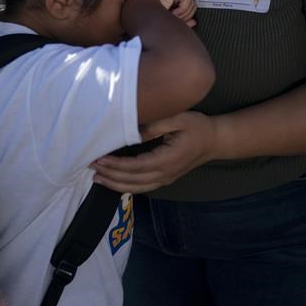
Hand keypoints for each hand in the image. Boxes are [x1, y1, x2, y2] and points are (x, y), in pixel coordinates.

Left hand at [92, 111, 216, 192]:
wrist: (214, 141)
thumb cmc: (197, 126)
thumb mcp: (179, 118)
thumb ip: (155, 125)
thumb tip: (133, 131)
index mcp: (167, 159)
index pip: (136, 166)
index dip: (116, 165)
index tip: (99, 159)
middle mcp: (166, 173)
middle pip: (133, 180)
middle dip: (110, 175)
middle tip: (90, 166)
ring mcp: (166, 179)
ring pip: (136, 187)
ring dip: (115, 184)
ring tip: (97, 178)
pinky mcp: (165, 178)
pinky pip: (143, 186)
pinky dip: (126, 186)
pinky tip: (114, 181)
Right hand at [141, 0, 196, 26]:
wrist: (141, 11)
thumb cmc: (149, 18)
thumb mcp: (169, 21)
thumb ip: (181, 20)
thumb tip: (193, 22)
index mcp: (170, 2)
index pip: (187, 9)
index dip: (188, 17)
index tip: (188, 23)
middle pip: (191, 8)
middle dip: (184, 17)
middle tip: (173, 20)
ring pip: (191, 6)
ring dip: (182, 15)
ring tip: (171, 16)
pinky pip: (187, 1)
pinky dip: (181, 10)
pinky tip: (172, 11)